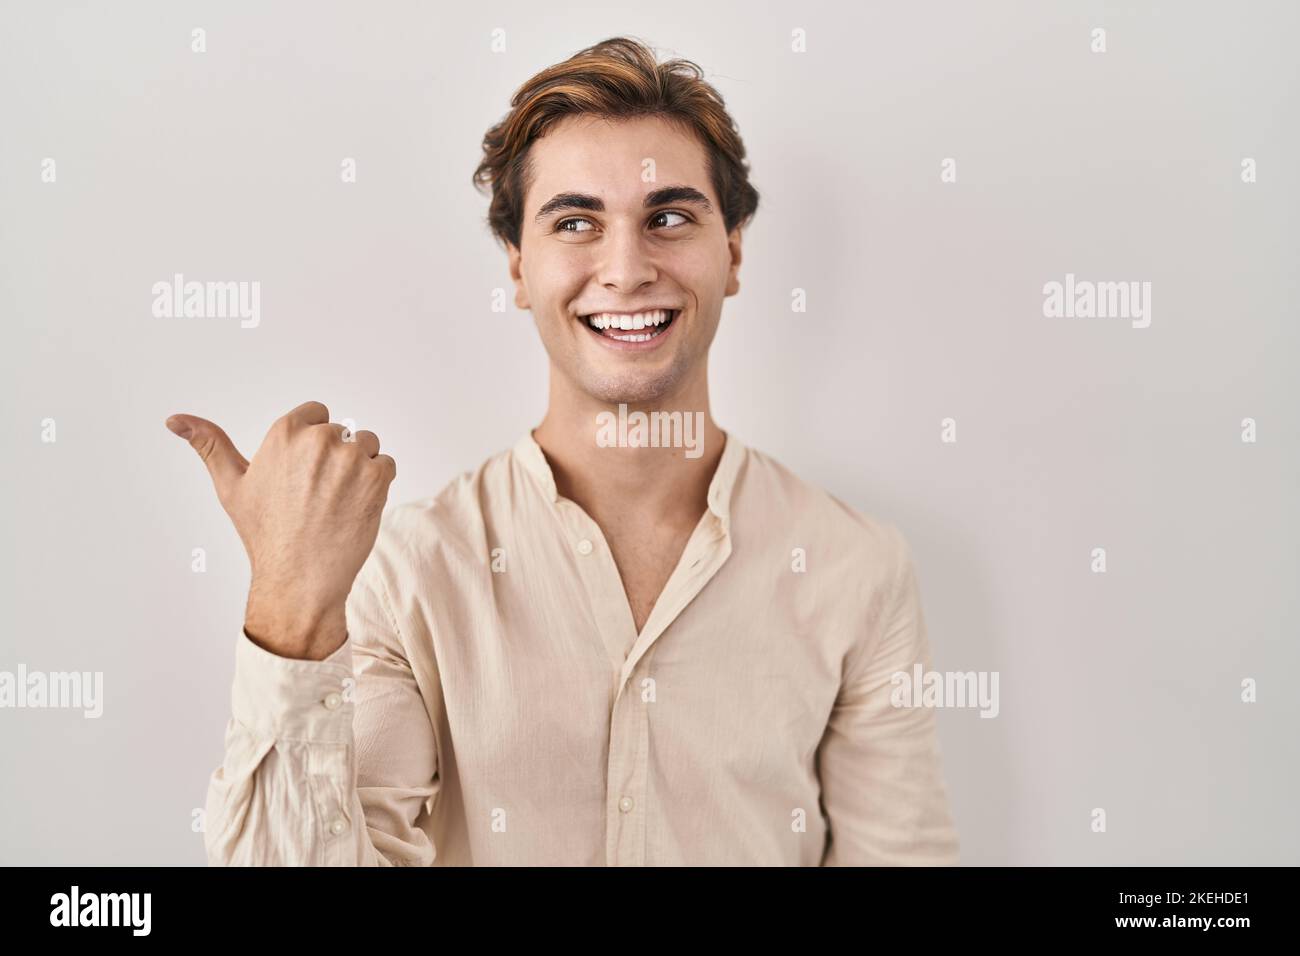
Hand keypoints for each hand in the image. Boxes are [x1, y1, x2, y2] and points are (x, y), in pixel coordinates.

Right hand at [165, 401, 396, 659]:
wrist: (300, 579)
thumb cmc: (265, 534)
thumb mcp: (231, 486)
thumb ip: (209, 445)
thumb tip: (174, 419)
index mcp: (286, 432)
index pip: (316, 413)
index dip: (313, 443)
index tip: (304, 473)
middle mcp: (319, 439)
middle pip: (342, 432)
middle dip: (335, 458)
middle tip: (317, 495)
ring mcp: (351, 458)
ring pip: (367, 445)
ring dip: (359, 468)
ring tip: (336, 501)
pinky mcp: (376, 477)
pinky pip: (386, 464)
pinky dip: (377, 484)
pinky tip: (354, 507)